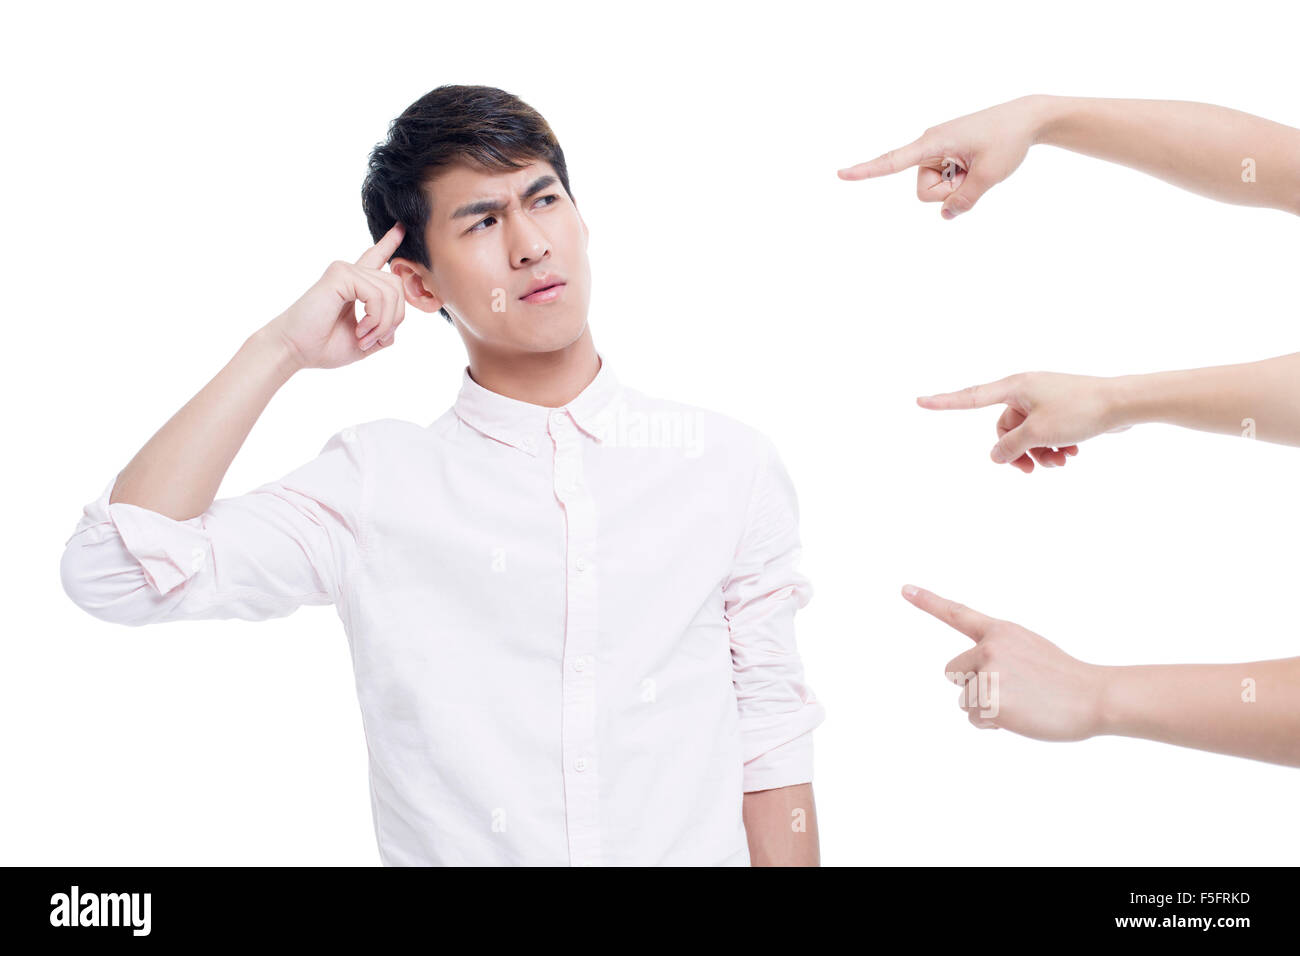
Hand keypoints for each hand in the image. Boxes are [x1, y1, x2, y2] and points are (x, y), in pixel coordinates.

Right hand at [264, 221, 407, 370]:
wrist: (294, 350)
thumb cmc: (323, 347)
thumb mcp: (365, 340)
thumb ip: (385, 330)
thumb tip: (396, 323)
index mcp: (355, 284)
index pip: (375, 258)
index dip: (389, 243)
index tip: (401, 226)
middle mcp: (350, 273)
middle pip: (396, 286)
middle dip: (394, 319)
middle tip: (373, 340)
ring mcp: (345, 271)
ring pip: (391, 292)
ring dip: (383, 323)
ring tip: (364, 337)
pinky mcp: (340, 275)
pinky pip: (377, 295)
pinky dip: (375, 318)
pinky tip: (360, 331)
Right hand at [837, 95, 1048, 218]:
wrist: (1027, 118)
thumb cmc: (1008, 139)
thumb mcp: (990, 176)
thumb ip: (965, 201)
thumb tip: (945, 215)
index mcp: (933, 142)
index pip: (892, 160)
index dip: (866, 170)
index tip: (840, 175)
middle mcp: (929, 145)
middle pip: (924, 191)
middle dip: (949, 192)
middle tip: (976, 172)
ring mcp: (938, 151)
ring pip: (935, 189)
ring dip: (958, 186)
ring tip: (979, 166)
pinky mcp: (946, 155)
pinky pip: (945, 181)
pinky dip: (961, 181)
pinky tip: (977, 165)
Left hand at [901, 585, 1107, 741]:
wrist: (1095, 696)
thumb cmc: (1064, 678)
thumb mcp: (1029, 649)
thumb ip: (998, 652)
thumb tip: (971, 679)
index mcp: (1000, 631)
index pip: (957, 613)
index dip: (928, 601)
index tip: (904, 588)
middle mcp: (990, 648)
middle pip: (953, 673)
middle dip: (973, 685)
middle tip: (1013, 689)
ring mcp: (990, 674)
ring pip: (964, 699)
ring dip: (986, 708)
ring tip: (1022, 703)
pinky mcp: (992, 702)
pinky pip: (974, 720)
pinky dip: (992, 725)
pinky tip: (1020, 717)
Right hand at [917, 371, 1130, 472]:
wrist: (1125, 404)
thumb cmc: (1081, 411)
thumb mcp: (1038, 434)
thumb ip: (1009, 447)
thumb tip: (996, 456)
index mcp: (1015, 387)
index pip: (971, 397)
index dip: (943, 402)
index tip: (919, 402)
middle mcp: (1026, 390)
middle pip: (1004, 428)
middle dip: (1017, 451)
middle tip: (1033, 470)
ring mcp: (1044, 400)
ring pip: (1026, 435)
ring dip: (1039, 453)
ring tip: (1060, 462)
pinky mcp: (1061, 410)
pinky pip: (1044, 433)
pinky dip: (1053, 447)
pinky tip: (1071, 455)